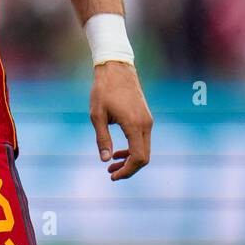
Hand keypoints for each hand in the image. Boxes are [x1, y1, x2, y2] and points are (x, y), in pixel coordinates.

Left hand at [89, 61, 152, 179]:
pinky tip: (118, 151)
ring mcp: (148, 121)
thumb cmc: (103, 90)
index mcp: (134, 125)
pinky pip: (142, 140)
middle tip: (110, 173)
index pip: (139, 157)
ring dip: (130, 159)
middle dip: (129, 168)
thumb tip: (104, 160)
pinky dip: (132, 149)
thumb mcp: (97, 115)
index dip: (127, 171)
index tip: (112, 176)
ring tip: (111, 165)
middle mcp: (146, 125)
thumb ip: (102, 138)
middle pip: (144, 157)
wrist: (116, 69)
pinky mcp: (146, 118)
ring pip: (144, 149)